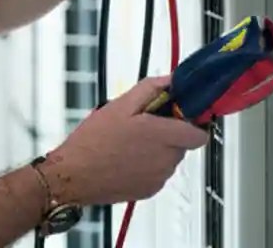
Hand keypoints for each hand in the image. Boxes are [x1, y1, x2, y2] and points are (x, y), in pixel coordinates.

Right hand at [42, 76, 208, 205]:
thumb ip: (151, 89)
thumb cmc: (93, 142)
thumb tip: (171, 81)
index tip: (180, 114)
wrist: (73, 175)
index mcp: (162, 136)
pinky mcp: (149, 191)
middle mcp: (165, 160)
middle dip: (169, 133)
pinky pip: (158, 173)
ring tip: (130, 143)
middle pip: (183, 143)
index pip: (199, 134)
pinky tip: (127, 159)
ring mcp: (158, 178)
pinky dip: (148, 165)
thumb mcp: (121, 105)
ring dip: (158, 150)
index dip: (192, 122)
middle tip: (145, 125)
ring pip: (170, 158)